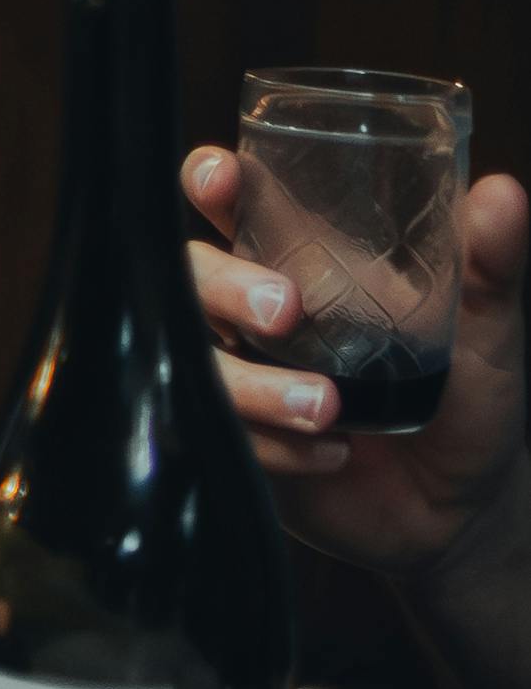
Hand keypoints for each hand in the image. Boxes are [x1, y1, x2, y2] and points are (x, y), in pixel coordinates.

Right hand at [181, 150, 523, 577]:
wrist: (460, 510)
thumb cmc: (469, 401)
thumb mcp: (487, 330)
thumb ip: (489, 266)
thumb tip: (503, 193)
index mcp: (305, 262)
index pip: (233, 202)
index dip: (210, 180)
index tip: (222, 178)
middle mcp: (256, 311)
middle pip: (190, 271)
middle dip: (224, 286)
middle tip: (284, 313)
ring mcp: (243, 372)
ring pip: (198, 355)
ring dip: (255, 383)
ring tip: (328, 411)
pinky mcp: (238, 436)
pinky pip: (221, 428)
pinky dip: (276, 443)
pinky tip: (335, 454)